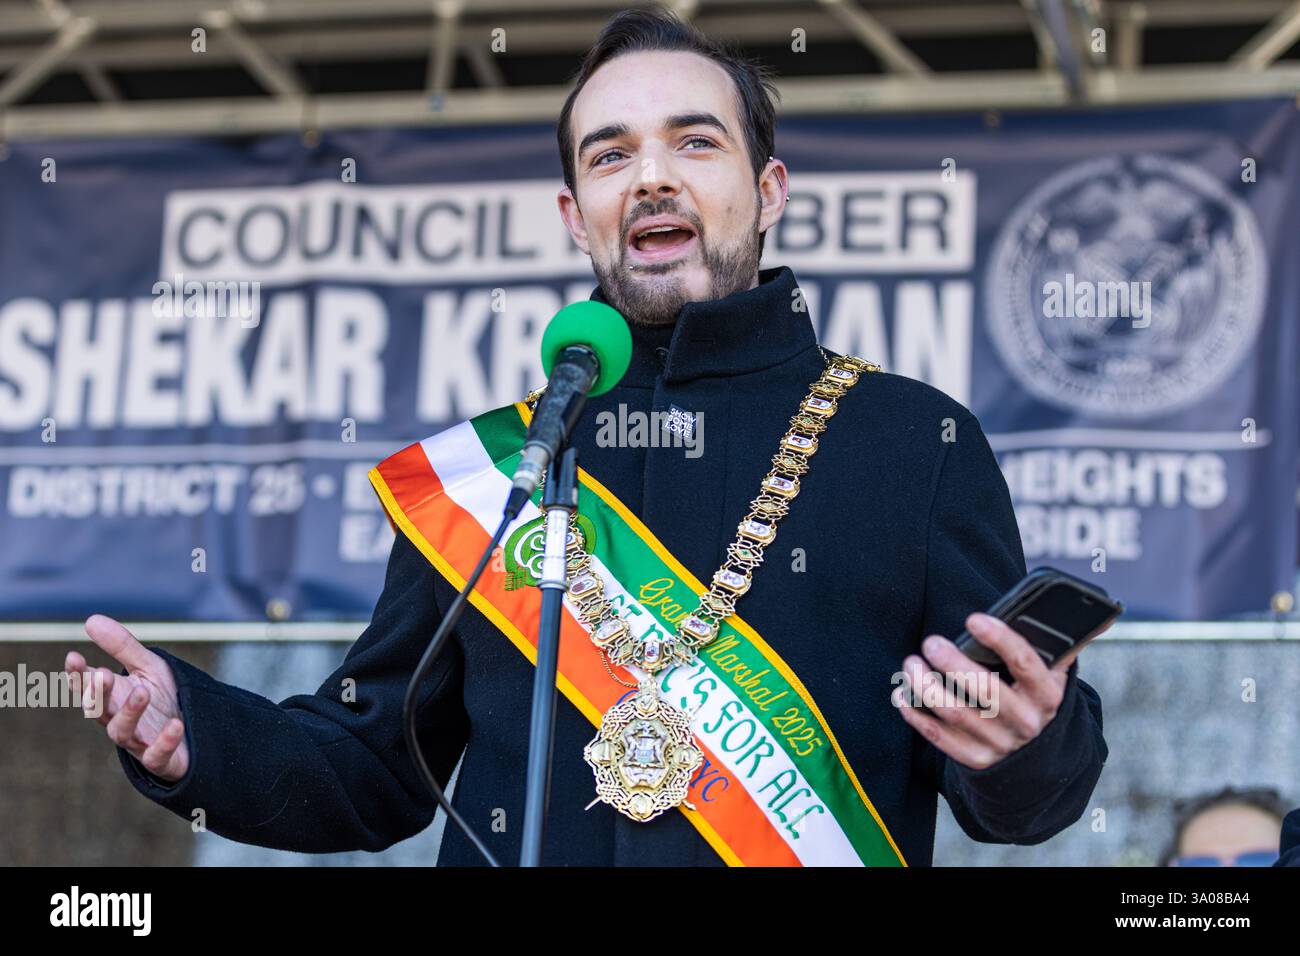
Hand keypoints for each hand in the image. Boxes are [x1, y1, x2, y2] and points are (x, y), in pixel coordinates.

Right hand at [64, 614, 188, 781]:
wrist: (196, 729)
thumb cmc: (164, 697)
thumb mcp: (147, 667)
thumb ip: (121, 647)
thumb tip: (90, 620)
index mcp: (112, 698)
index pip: (88, 687)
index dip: (78, 675)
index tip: (73, 657)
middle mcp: (119, 721)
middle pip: (100, 711)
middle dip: (98, 694)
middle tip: (102, 675)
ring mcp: (139, 742)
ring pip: (122, 733)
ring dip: (129, 713)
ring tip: (142, 691)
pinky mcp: (160, 760)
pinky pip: (157, 756)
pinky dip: (164, 743)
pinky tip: (175, 725)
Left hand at [892, 612, 1092, 770]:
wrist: (1040, 759)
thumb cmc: (1035, 699)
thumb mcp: (1052, 678)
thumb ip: (1054, 648)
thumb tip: (1062, 614)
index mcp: (1047, 695)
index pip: (1025, 664)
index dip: (1000, 639)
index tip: (973, 619)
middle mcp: (1026, 722)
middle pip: (985, 690)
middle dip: (953, 663)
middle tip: (930, 642)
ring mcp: (1000, 744)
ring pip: (956, 713)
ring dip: (926, 686)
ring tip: (911, 664)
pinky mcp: (977, 760)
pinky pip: (939, 737)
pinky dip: (916, 715)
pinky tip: (902, 693)